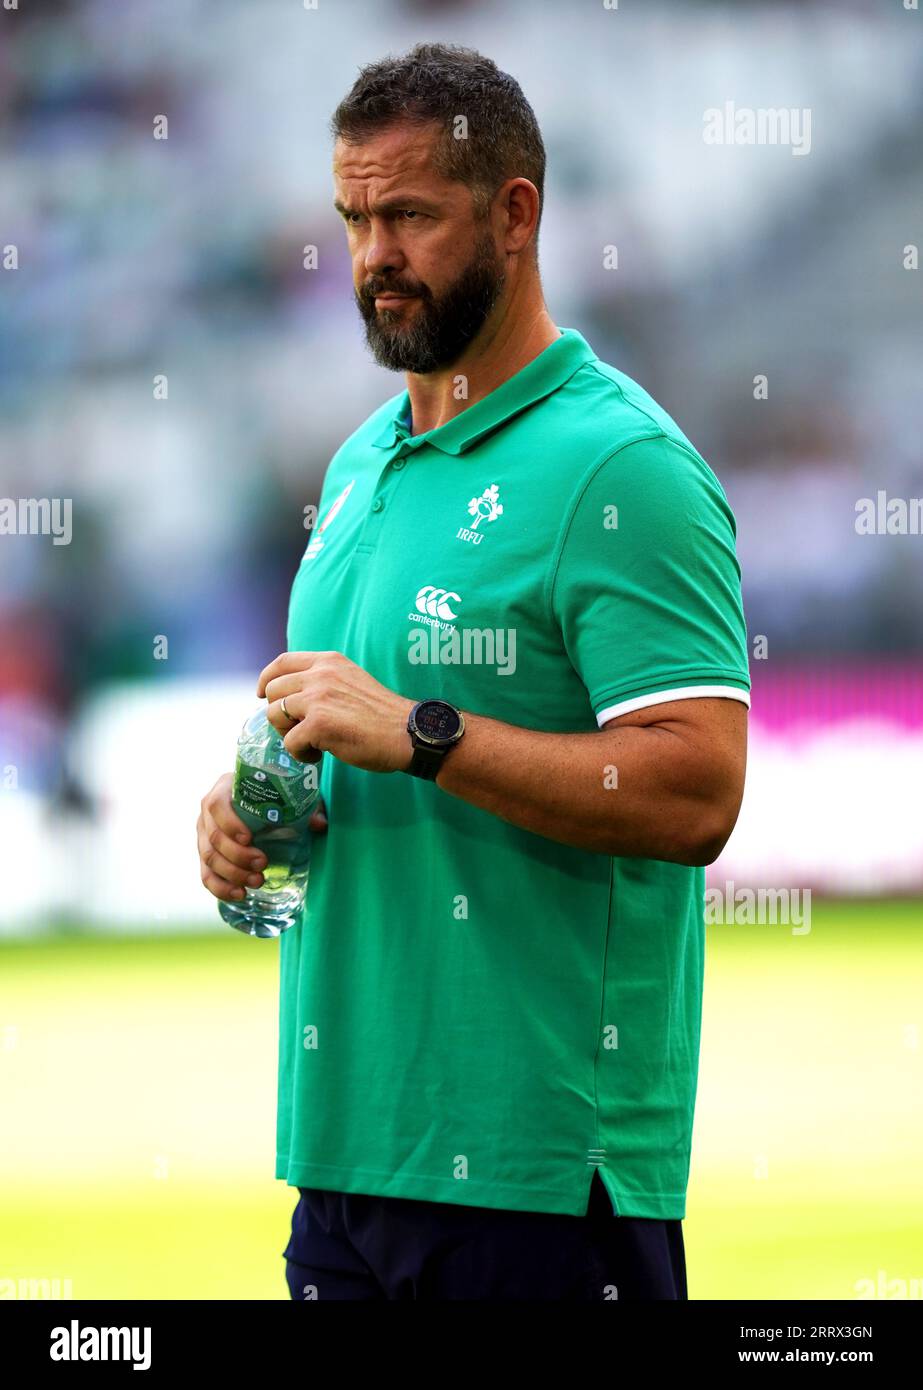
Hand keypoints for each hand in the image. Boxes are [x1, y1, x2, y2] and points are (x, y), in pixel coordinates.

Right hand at [197, 771, 327, 901]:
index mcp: (225, 789)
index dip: (230, 823)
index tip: (249, 838)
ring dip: (233, 874)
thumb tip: (320, 824)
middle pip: (214, 837)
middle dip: (238, 855)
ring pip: (209, 858)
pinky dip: (221, 888)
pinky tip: (240, 894)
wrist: (258, 800)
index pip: (217, 805)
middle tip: (263, 864)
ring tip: (258, 881)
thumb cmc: (274, 795)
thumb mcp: (291, 795)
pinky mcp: (206, 855)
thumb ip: (306, 806)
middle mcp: (209, 813)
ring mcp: (204, 835)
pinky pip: (206, 875)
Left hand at [256, 650, 414, 773]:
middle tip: (298, 731)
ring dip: (287, 735)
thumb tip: (294, 697)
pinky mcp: (318, 725)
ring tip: (310, 744)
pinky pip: (290, 743)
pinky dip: (301, 754)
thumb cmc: (383, 715)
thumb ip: (325, 681)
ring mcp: (317, 698)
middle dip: (279, 714)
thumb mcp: (352, 681)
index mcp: (328, 662)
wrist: (407, 733)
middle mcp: (320, 675)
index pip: (282, 662)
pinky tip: (319, 755)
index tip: (262, 694)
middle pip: (273, 691)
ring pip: (275, 715)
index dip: (266, 678)